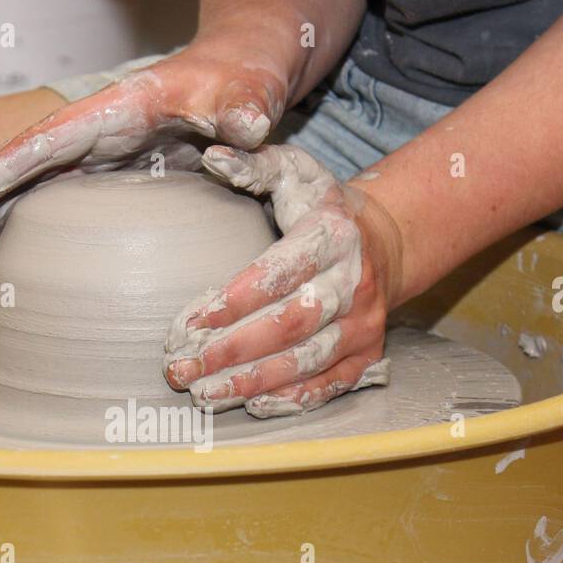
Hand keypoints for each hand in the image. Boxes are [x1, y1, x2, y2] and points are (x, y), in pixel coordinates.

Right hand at [0, 37, 295, 261]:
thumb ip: (244, 107)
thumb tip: (244, 127)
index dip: (0, 172)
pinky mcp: (107, 173)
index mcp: (116, 113)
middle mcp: (95, 133)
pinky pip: (54, 200)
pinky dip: (21, 223)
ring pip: (30, 186)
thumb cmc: (241, 79)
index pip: (46, 143)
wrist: (244, 76)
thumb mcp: (247, 91)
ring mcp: (97, 155)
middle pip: (22, 168)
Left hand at [164, 143, 403, 417]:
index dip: (233, 302)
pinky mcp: (365, 356)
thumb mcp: (294, 172)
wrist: (382, 242)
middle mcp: (355, 284)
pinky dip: (291, 400)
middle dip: (232, 351)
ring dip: (252, 382)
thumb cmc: (320, 209)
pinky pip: (329, 385)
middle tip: (181, 368)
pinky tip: (250, 406)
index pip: (280, 274)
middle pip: (290, 325)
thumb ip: (253, 165)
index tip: (187, 324)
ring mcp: (364, 325)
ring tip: (203, 393)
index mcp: (334, 237)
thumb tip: (212, 156)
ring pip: (307, 361)